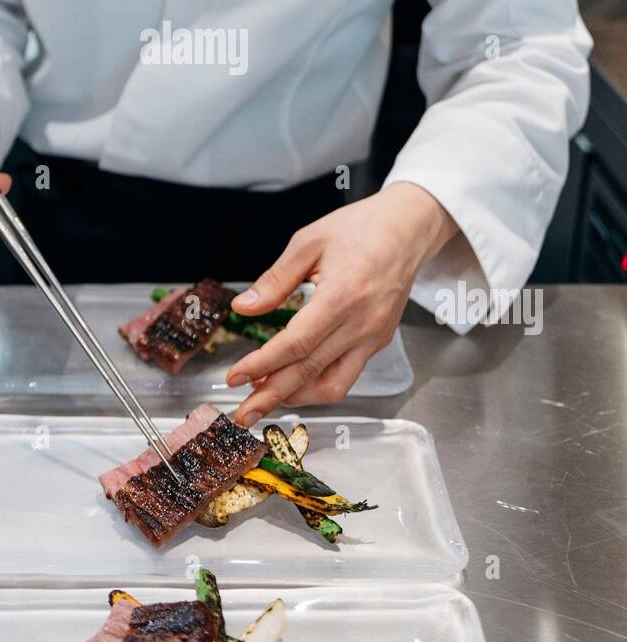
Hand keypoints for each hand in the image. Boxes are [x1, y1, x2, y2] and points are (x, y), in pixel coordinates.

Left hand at [227, 182, 457, 424]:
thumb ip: (275, 279)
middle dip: (271, 396)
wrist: (407, 227)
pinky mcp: (378, 341)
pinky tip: (295, 381)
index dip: (261, 365)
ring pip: (333, 384)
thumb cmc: (360, 228)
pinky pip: (347, 375)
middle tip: (243, 413)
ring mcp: (373, 337)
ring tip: (265, 397)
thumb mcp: (309, 242)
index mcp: (341, 297)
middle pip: (309, 372)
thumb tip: (244, 307)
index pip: (295, 344)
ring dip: (297, 397)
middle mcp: (361, 324)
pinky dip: (318, 384)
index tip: (234, 377)